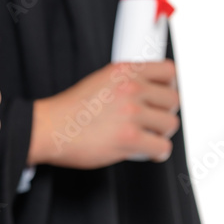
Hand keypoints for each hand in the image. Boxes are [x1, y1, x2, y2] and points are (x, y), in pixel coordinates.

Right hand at [29, 61, 179, 168]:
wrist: (49, 128)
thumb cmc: (70, 109)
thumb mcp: (100, 80)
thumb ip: (126, 82)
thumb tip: (150, 92)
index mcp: (124, 71)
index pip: (168, 71)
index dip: (170, 86)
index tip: (164, 97)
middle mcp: (131, 88)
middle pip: (173, 100)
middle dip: (165, 113)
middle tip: (154, 122)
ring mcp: (131, 112)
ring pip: (170, 124)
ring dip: (161, 134)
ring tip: (148, 137)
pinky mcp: (129, 137)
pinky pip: (162, 147)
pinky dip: (158, 153)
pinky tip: (148, 152)